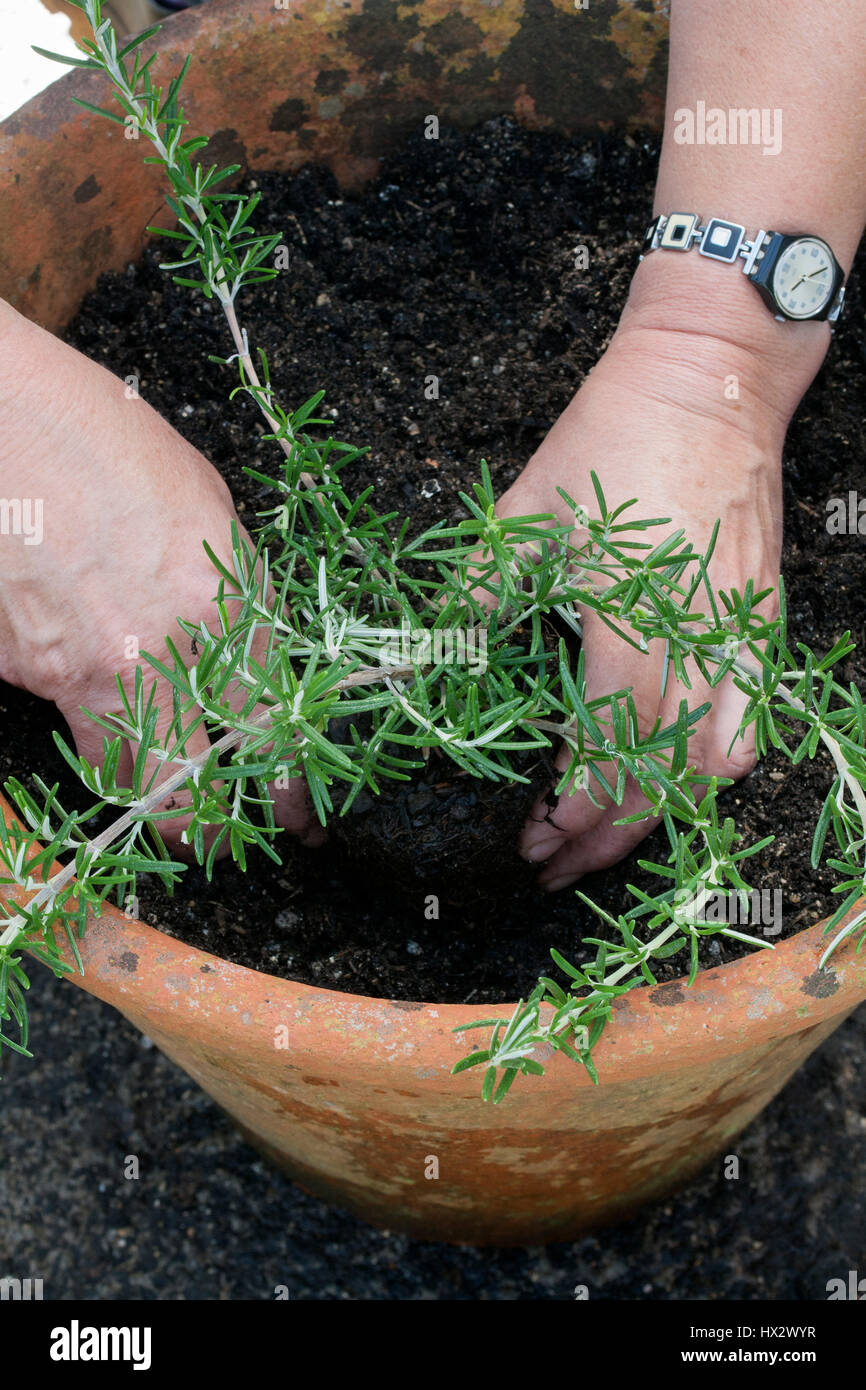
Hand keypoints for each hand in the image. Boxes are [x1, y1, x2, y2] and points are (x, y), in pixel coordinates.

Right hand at [0, 301, 323, 853]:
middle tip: (218, 839)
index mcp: (219, 604)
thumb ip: (234, 597)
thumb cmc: (104, 438)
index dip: (289, 791)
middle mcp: (152, 652)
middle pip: (184, 793)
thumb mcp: (206, 510)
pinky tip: (79, 660)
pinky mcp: (17, 669)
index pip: (271, 733)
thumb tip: (246, 664)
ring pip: (116, 776)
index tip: (297, 819)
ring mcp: (75, 667)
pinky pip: (59, 716)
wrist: (0, 414)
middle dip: (205, 834)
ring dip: (141, 788)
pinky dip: (76, 710)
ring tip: (156, 772)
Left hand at [499, 257, 828, 889]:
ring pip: (718, 764)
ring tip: (615, 837)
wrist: (708, 378)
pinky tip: (682, 782)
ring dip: (665, 814)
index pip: (611, 751)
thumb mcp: (525, 515)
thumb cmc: (613, 438)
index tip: (535, 839)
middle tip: (559, 864)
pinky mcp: (764, 617)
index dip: (575, 812)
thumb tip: (424, 659)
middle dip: (609, 837)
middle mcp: (695, 639)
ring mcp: (741, 632)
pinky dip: (719, 767)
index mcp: (629, 618)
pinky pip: (756, 718)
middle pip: (664, 777)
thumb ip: (477, 598)